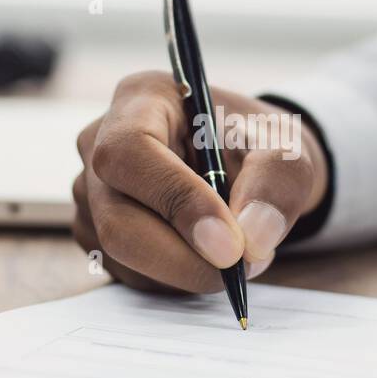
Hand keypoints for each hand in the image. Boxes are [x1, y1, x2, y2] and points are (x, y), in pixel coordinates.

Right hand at [72, 71, 328, 292]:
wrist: (244, 164)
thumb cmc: (257, 145)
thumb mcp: (286, 149)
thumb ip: (276, 185)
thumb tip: (252, 239)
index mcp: (141, 99)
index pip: (131, 151)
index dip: (177, 201)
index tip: (231, 244)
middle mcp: (99, 141)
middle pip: (117, 218)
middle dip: (184, 258)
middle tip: (243, 268)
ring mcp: (90, 190)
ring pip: (122, 254)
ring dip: (186, 270)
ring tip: (236, 252)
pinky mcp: (94, 231)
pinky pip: (127, 273)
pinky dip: (175, 278)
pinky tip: (204, 255)